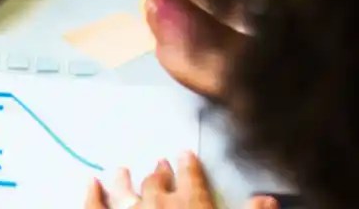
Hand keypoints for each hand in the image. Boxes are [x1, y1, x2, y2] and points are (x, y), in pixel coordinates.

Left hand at [85, 152, 277, 208]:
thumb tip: (268, 199)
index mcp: (192, 203)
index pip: (191, 177)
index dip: (188, 165)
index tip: (185, 154)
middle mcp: (158, 202)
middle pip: (156, 182)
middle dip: (160, 173)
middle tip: (160, 165)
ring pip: (123, 188)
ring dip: (123, 178)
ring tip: (121, 169)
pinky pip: (94, 205)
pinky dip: (92, 193)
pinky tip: (90, 182)